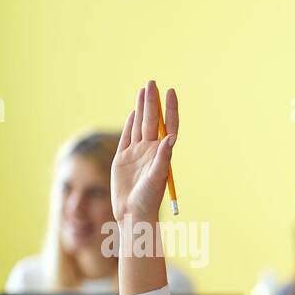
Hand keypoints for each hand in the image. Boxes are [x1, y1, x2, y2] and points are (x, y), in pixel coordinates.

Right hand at [111, 80, 176, 223]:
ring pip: (139, 125)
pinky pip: (127, 136)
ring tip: (143, 90)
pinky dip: (130, 123)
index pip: (168, 126)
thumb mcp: (157, 177)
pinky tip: (133, 112)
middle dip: (152, 102)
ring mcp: (137, 153)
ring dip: (141, 108)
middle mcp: (151, 151)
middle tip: (152, 82)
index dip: (170, 109)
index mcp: (162, 153)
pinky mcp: (123, 158)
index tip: (171, 92)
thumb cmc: (148, 199)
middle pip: (152, 121)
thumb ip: (163, 158)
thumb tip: (171, 138)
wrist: (131, 212)